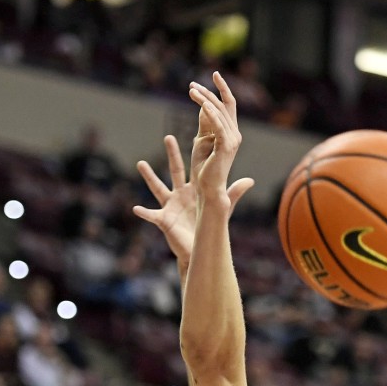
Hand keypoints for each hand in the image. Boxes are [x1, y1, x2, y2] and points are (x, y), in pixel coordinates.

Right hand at [134, 135, 254, 266]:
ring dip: (150, 176)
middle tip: (169, 136)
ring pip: (158, 188)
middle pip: (175, 170)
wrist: (197, 249)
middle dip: (172, 154)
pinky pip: (152, 215)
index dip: (196, 154)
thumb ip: (234, 194)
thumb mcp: (221, 209)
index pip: (193, 168)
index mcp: (194, 191)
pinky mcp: (164, 220)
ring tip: (140, 163)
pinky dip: (144, 212)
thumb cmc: (208, 229)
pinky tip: (136, 208)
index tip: (194, 137)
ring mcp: (171, 206)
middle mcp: (181, 194)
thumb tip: (250, 180)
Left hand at [189, 72, 250, 200]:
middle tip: (192, 84)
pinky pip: (219, 126)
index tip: (213, 74)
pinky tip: (202, 104)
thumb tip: (203, 106)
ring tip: (191, 90)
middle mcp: (234, 135)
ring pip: (220, 113)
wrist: (209, 190)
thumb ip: (206, 124)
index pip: (228, 106)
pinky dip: (212, 114)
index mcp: (230, 133)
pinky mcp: (225, 148)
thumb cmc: (204, 169)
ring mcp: (232, 141)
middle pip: (224, 106)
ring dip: (205, 99)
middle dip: (210, 91)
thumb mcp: (203, 141)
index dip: (222, 89)